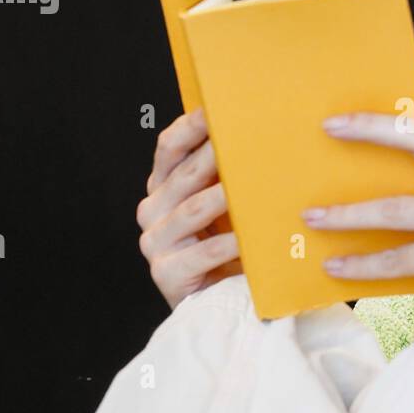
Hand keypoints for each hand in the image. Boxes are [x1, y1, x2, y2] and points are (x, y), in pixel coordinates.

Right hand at [136, 108, 241, 310]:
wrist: (211, 304)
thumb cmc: (223, 246)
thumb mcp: (219, 207)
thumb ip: (224, 175)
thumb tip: (261, 133)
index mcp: (161, 188)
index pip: (169, 148)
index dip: (190, 126)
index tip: (216, 108)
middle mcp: (152, 211)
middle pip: (184, 175)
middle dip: (214, 155)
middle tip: (245, 138)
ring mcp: (155, 243)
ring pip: (193, 210)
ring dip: (224, 195)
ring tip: (252, 182)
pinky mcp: (167, 274)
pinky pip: (204, 253)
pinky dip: (230, 243)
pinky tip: (254, 235)